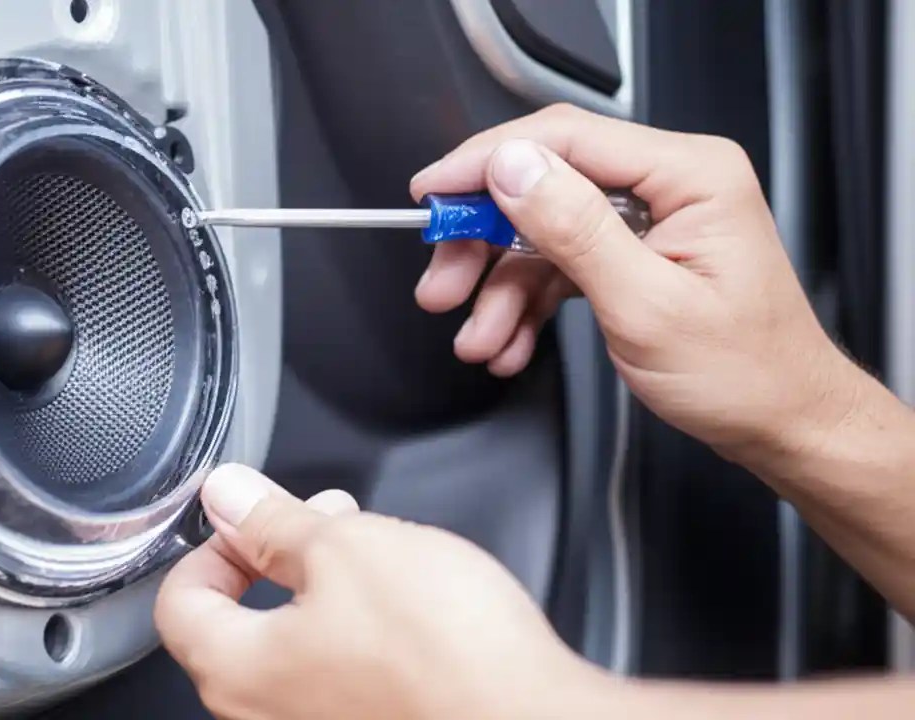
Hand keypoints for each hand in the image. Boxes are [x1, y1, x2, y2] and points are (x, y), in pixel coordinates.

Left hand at [155, 464, 613, 719]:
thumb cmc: (445, 654)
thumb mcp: (346, 547)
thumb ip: (271, 521)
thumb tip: (226, 497)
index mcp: (239, 671)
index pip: (179, 604)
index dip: (211, 546)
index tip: (249, 519)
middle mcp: (267, 717)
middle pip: (236, 626)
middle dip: (274, 557)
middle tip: (319, 522)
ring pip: (293, 649)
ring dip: (320, 590)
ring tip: (375, 554)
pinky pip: (337, 679)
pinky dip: (354, 634)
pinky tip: (403, 608)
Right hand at [409, 104, 861, 464]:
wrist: (782, 424)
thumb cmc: (746, 374)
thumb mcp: (647, 305)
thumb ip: (576, 230)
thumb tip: (514, 169)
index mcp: (689, 174)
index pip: (564, 139)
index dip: (486, 162)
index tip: (433, 193)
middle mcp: (669, 185)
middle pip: (543, 186)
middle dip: (483, 243)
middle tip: (442, 283)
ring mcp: (650, 220)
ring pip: (541, 234)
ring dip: (498, 290)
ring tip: (477, 339)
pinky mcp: (633, 253)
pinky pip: (558, 265)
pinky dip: (525, 305)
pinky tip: (508, 342)